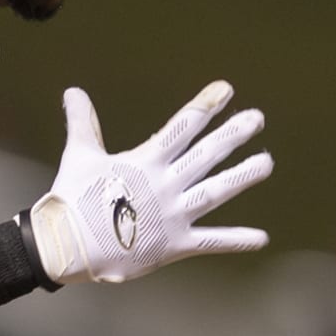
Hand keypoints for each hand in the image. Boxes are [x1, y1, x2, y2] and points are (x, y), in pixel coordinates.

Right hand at [25, 81, 271, 284]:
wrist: (68, 245)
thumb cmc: (72, 198)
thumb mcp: (80, 155)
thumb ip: (83, 122)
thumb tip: (72, 90)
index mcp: (145, 162)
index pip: (181, 127)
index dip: (205, 106)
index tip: (226, 89)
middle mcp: (164, 185)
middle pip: (205, 155)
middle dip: (233, 135)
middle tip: (258, 118)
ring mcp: (173, 215)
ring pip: (215, 193)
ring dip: (242, 177)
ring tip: (267, 162)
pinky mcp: (174, 245)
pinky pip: (210, 242)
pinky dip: (235, 241)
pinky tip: (262, 238)